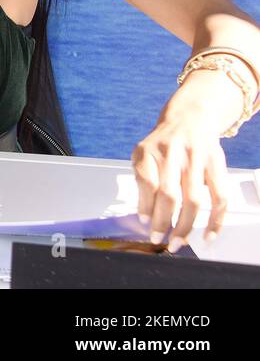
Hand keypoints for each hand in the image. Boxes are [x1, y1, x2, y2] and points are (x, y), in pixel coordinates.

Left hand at [132, 74, 236, 250]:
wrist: (189, 118)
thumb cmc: (162, 144)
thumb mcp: (143, 154)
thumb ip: (142, 181)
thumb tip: (145, 217)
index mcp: (148, 151)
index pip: (145, 182)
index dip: (145, 205)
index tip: (146, 224)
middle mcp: (172, 153)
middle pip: (168, 193)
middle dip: (164, 222)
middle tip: (160, 240)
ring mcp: (196, 158)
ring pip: (193, 199)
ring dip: (186, 225)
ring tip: (179, 242)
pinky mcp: (216, 164)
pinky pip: (219, 197)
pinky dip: (216, 219)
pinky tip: (209, 235)